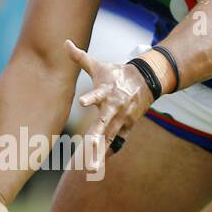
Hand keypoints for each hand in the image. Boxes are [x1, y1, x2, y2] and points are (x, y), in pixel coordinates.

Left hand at [67, 40, 154, 174]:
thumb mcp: (98, 65)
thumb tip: (65, 42)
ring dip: (101, 154)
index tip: (82, 102)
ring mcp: (121, 120)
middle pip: (103, 125)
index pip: (96, 95)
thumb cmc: (116, 74)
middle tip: (88, 149)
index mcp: (106, 92)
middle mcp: (114, 108)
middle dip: (95, 139)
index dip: (89, 98)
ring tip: (92, 168)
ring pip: (109, 139)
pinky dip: (109, 152)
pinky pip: (117, 142)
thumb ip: (80, 57)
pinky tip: (99, 164)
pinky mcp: (127, 127)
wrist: (146, 81)